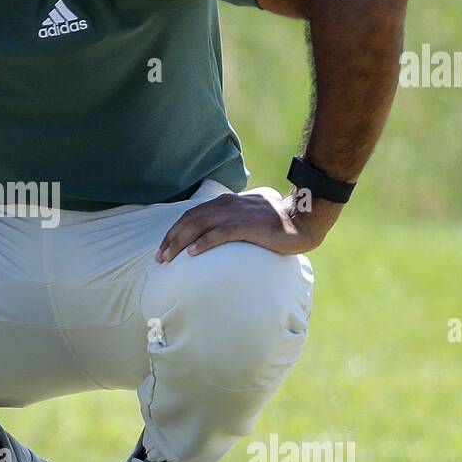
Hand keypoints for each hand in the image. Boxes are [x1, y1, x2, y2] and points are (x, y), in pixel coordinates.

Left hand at [154, 187, 339, 261]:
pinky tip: (193, 253)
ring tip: (169, 257)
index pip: (192, 215)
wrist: (302, 219)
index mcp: (225, 203)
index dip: (175, 230)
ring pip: (200, 226)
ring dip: (181, 242)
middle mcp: (227, 205)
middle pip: (190, 220)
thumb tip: (215, 235)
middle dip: (172, 238)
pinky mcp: (248, 226)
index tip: (163, 248)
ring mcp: (237, 214)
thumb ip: (230, 222)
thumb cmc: (275, 222)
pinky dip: (204, 242)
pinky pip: (221, 233)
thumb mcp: (247, 217)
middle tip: (160, 258)